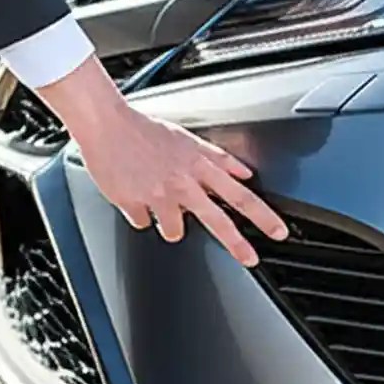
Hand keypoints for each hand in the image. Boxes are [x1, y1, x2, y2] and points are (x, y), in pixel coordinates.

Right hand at [36, 56, 287, 266]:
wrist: (106, 125)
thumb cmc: (145, 129)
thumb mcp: (188, 138)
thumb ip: (217, 158)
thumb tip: (243, 172)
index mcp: (198, 166)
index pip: (239, 194)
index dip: (262, 215)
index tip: (277, 231)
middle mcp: (182, 183)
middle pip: (217, 220)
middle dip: (237, 243)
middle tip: (251, 258)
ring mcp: (158, 196)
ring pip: (174, 231)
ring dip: (169, 223)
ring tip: (158, 201)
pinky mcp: (133, 204)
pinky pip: (143, 223)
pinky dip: (140, 213)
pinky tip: (134, 195)